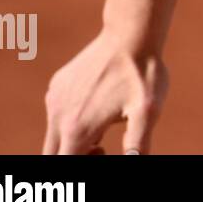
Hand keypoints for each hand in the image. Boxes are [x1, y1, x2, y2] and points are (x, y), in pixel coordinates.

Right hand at [43, 30, 167, 154]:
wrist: (131, 35)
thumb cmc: (142, 75)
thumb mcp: (148, 113)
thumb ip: (137, 144)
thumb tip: (135, 161)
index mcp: (77, 128)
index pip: (66, 165)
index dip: (83, 166)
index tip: (104, 152)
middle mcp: (58, 115)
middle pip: (54, 154)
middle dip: (76, 156)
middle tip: (103, 146)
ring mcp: (55, 98)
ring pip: (54, 133)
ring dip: (73, 138)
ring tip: (104, 122)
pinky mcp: (57, 84)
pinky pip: (57, 111)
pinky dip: (72, 117)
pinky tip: (98, 102)